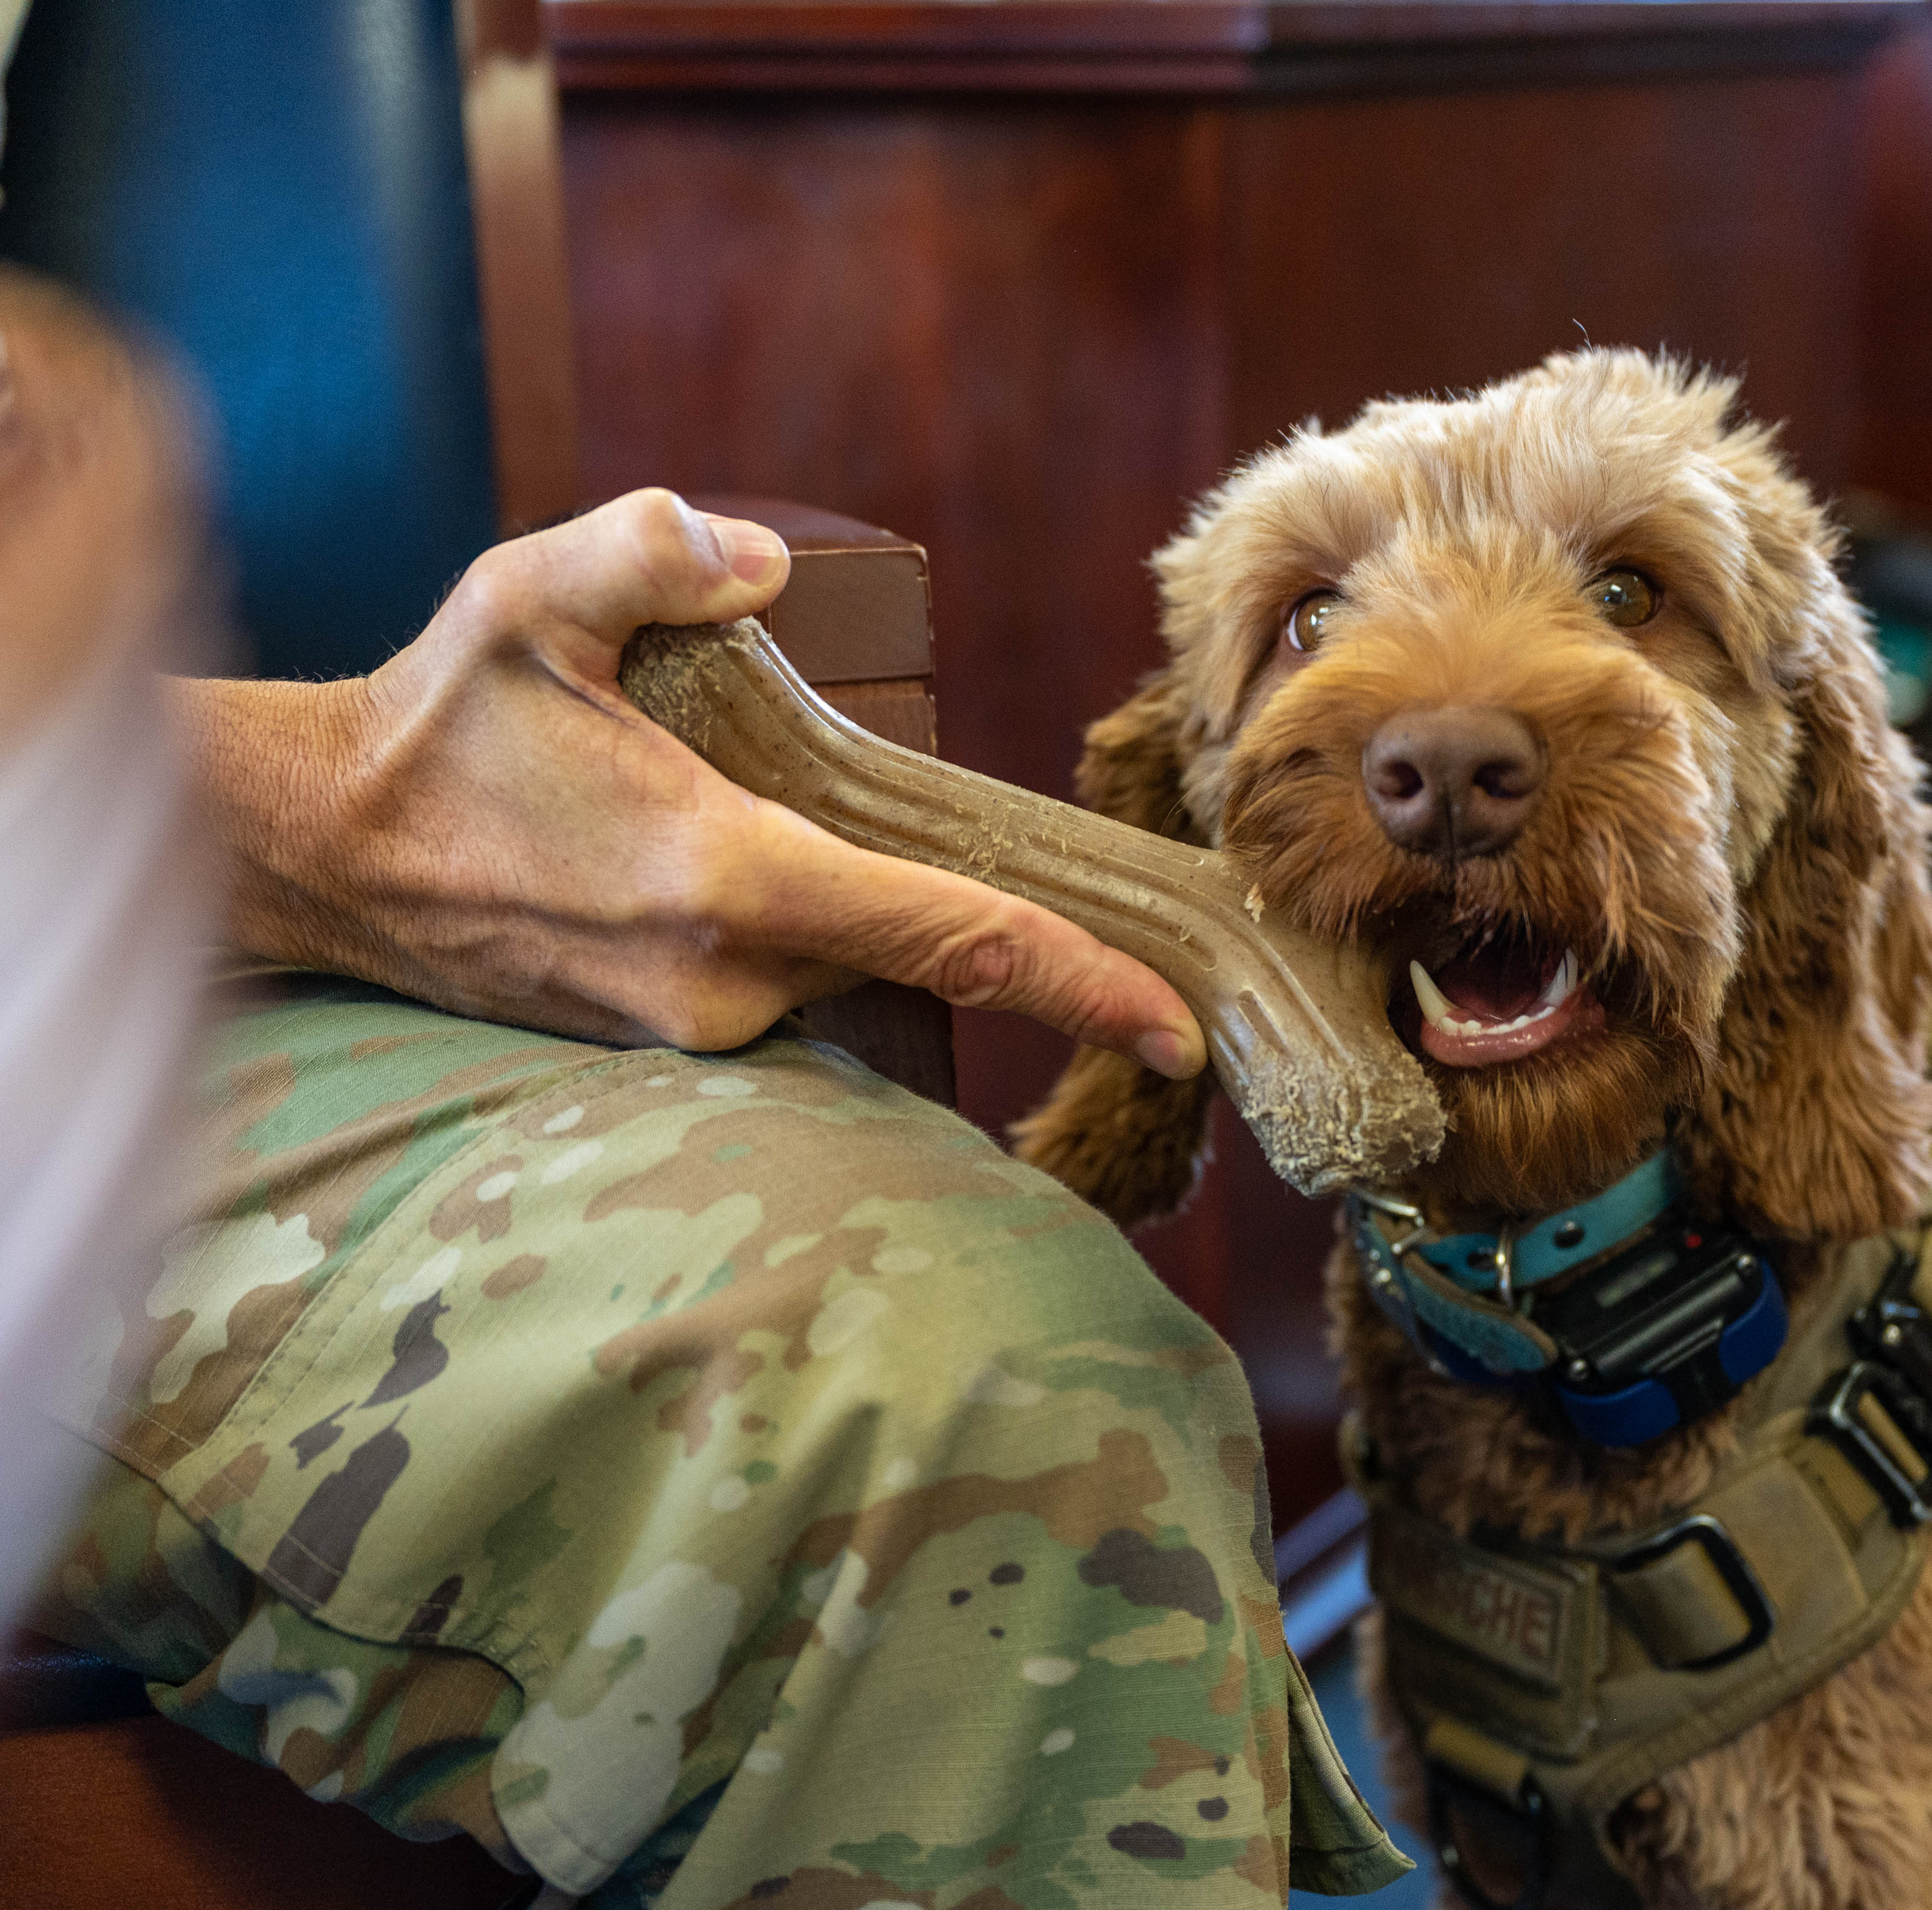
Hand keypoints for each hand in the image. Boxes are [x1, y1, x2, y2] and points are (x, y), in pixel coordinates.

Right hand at [176, 488, 1205, 1073]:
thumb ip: (643, 550)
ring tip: (830, 829)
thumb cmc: (439, 720)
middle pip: (920, 949)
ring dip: (883, 913)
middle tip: (1038, 868)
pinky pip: (798, 988)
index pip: (953, 937)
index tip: (1179, 1025)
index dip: (1082, 983)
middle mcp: (725, 979)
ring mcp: (697, 1025)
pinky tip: (775, 868)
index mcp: (725, 878)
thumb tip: (758, 561)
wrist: (325, 849)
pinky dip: (828, 938)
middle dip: (992, 923)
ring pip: (857, 967)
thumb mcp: (524, 598)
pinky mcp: (674, 1039)